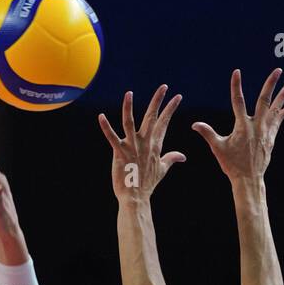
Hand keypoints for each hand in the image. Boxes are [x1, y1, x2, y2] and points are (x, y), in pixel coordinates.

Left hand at [98, 85, 185, 203]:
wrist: (136, 198)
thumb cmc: (147, 184)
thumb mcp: (162, 170)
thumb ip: (171, 159)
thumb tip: (183, 156)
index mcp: (155, 145)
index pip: (164, 122)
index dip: (170, 108)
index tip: (177, 96)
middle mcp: (145, 142)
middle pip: (152, 117)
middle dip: (158, 101)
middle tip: (164, 87)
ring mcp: (132, 146)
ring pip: (130, 122)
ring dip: (128, 107)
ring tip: (129, 93)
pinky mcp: (119, 152)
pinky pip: (111, 137)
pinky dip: (106, 127)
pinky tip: (101, 116)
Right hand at [193, 68, 283, 182]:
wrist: (248, 178)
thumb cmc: (231, 164)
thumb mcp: (218, 148)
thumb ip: (207, 133)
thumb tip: (195, 124)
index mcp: (242, 126)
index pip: (238, 101)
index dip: (236, 86)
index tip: (237, 72)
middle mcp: (256, 126)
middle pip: (264, 100)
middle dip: (271, 84)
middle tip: (278, 71)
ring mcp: (265, 132)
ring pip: (275, 110)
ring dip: (282, 96)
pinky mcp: (271, 139)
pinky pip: (277, 122)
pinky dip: (281, 114)